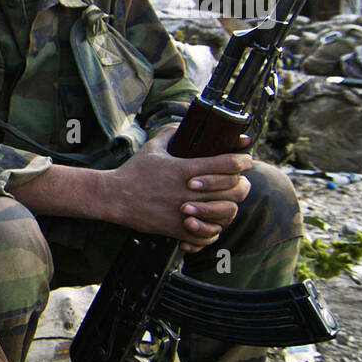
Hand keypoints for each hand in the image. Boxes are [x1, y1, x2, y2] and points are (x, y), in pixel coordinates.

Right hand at [104, 128, 250, 251]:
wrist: (114, 197)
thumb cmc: (133, 172)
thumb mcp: (152, 147)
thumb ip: (170, 134)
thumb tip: (181, 125)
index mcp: (188, 169)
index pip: (230, 163)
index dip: (244, 161)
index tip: (246, 160)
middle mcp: (191, 191)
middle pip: (236, 190)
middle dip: (241, 185)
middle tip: (238, 183)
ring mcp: (186, 211)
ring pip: (226, 214)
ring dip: (228, 209)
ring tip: (223, 206)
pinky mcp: (177, 228)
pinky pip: (207, 236)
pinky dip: (211, 233)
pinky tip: (207, 226)